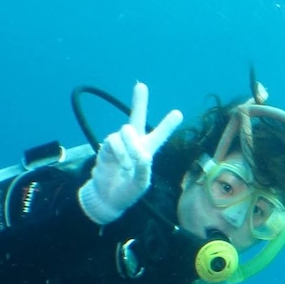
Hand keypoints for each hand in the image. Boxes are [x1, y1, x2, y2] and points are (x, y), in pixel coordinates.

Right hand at [79, 81, 184, 224]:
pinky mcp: (106, 146)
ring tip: (129, 165)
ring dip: (130, 147)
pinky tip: (121, 165)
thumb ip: (143, 169)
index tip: (178, 113)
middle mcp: (134, 143)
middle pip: (136, 118)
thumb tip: (142, 154)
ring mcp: (119, 143)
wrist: (106, 197)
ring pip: (126, 131)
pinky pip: (114, 141)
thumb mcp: (140, 184)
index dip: (167, 125)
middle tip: (141, 85)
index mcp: (147, 151)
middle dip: (138, 101)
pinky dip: (119, 152)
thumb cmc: (127, 191)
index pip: (159, 136)